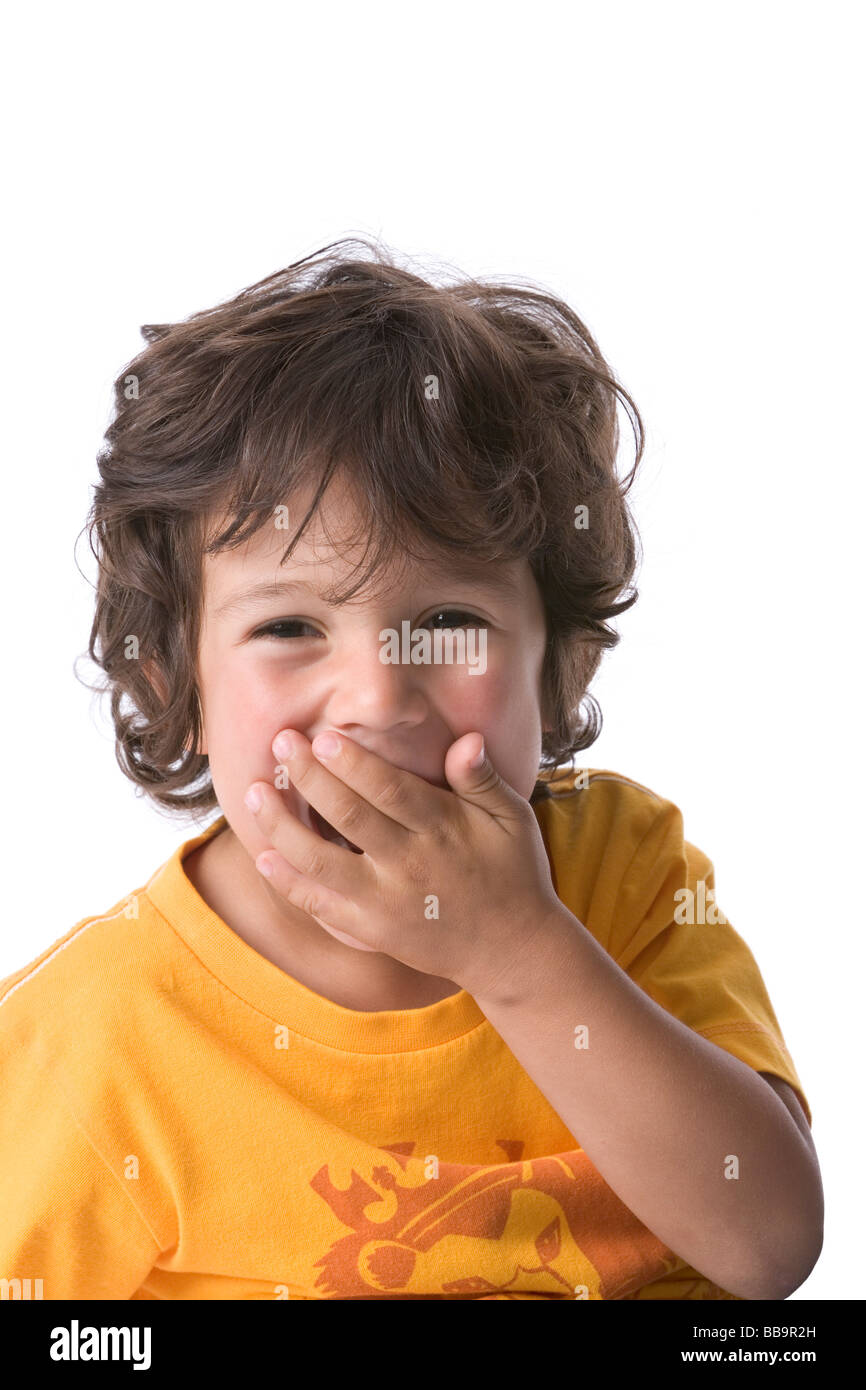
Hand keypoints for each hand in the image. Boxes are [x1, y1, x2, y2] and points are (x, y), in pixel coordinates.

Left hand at [243, 729, 562, 999]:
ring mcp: (385, 902)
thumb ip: (482, 778)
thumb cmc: (513, 872)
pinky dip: (289, 883)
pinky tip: (263, 856)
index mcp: (443, 829)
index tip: (321, 736)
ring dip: (283, 826)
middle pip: (348, 816)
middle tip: (280, 743)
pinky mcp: (371, 930)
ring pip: (321, 862)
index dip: (353, 763)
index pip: (390, 789)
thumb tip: (465, 738)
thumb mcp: (511, 819)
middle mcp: (409, 865)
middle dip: (309, 777)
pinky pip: (321, 905)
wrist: (512, 950)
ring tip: (255, 793)